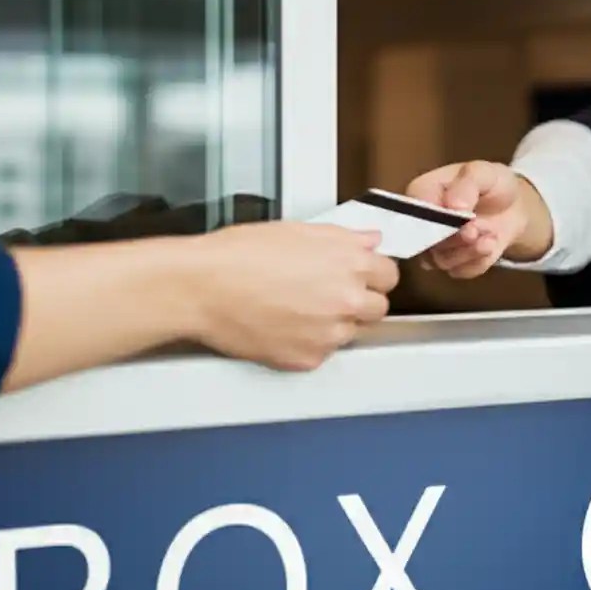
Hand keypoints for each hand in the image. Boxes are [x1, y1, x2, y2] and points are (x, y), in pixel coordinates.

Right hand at [190, 222, 398, 369]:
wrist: (201, 288)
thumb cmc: (238, 256)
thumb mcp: (297, 230)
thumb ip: (343, 238)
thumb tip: (369, 240)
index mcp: (349, 263)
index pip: (389, 275)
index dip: (373, 274)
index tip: (361, 276)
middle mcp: (346, 300)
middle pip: (378, 308)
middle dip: (359, 300)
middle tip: (328, 293)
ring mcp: (329, 333)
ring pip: (351, 334)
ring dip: (335, 324)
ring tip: (298, 308)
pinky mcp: (308, 359)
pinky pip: (323, 354)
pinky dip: (309, 343)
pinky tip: (285, 325)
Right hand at [406, 161, 529, 277]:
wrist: (514, 206)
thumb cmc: (491, 184)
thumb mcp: (483, 172)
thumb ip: (467, 184)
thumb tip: (453, 205)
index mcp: (421, 192)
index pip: (413, 210)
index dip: (433, 215)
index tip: (460, 212)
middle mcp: (422, 223)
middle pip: (425, 240)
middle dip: (454, 238)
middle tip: (476, 229)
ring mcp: (435, 247)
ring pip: (442, 260)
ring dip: (469, 251)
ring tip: (490, 236)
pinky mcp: (453, 264)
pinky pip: (460, 271)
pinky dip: (479, 261)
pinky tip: (491, 246)